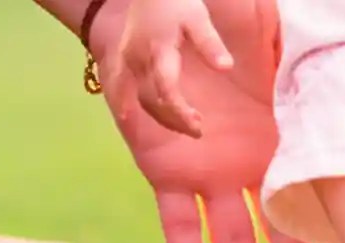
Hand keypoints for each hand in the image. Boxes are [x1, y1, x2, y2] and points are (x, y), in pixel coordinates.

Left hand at [93, 0, 326, 242]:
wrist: (154, 6)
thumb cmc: (218, 8)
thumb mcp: (265, 23)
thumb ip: (283, 52)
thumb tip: (290, 72)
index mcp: (286, 136)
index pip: (317, 196)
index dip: (334, 236)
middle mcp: (254, 162)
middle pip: (280, 233)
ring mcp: (211, 169)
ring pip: (233, 240)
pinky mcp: (165, 166)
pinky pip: (176, 223)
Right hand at [119, 0, 232, 138]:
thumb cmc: (176, 1)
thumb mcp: (198, 19)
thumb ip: (210, 44)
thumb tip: (226, 67)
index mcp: (159, 52)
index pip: (167, 91)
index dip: (180, 112)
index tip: (198, 126)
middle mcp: (139, 60)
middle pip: (152, 101)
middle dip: (174, 119)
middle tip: (198, 129)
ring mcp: (128, 60)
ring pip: (140, 98)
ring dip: (160, 116)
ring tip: (184, 123)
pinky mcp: (123, 59)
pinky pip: (119, 86)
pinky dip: (122, 103)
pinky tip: (127, 116)